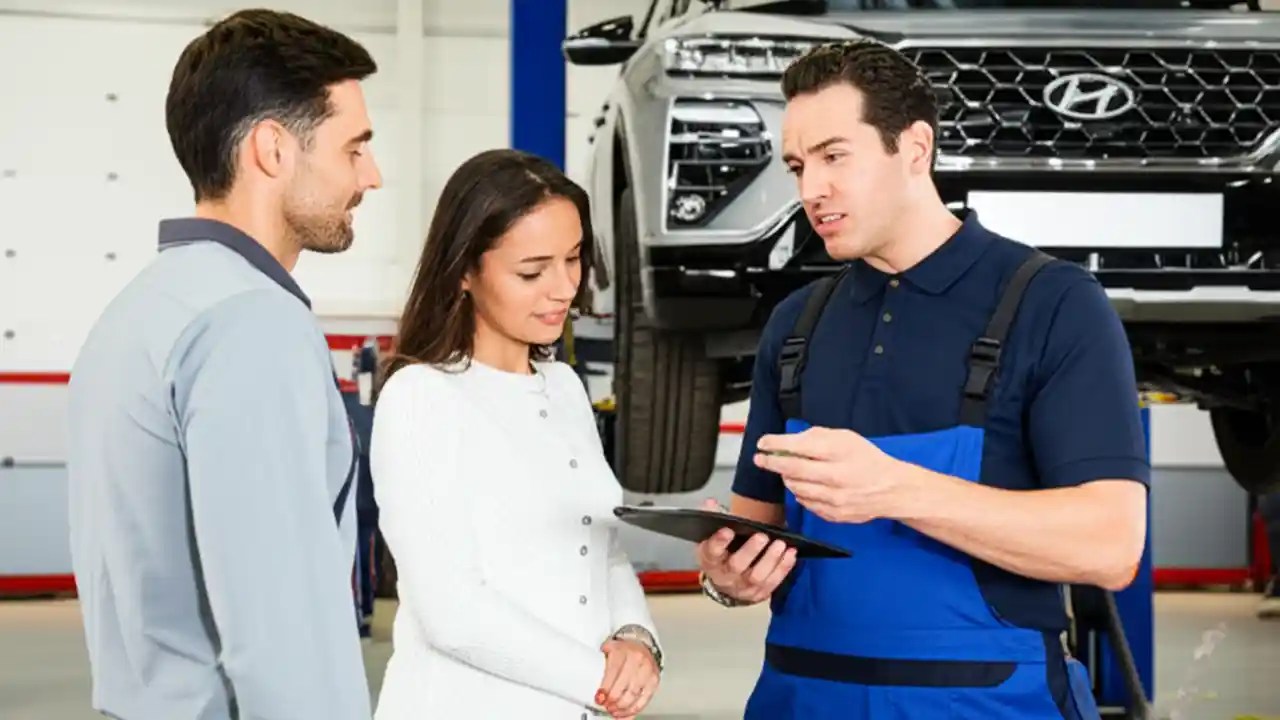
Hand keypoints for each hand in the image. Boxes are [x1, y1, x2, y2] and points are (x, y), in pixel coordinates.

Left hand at [596, 639, 658, 717]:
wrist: (642, 645)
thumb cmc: (623, 651)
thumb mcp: (609, 650)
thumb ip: (599, 662)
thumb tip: (588, 682)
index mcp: (622, 651)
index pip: (613, 672)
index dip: (605, 689)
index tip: (599, 698)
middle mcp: (637, 660)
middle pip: (623, 687)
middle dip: (613, 701)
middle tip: (606, 706)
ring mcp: (647, 670)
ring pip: (634, 695)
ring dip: (622, 708)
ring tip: (614, 711)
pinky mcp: (654, 680)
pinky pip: (645, 699)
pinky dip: (634, 710)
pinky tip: (626, 713)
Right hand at [694, 498, 796, 603]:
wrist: (725, 584)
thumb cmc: (720, 556)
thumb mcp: (711, 538)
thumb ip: (711, 518)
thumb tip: (711, 503)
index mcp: (711, 560)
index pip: (712, 551)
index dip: (719, 541)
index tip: (728, 530)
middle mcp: (725, 577)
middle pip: (737, 565)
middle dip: (750, 551)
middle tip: (762, 536)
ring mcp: (743, 587)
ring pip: (757, 576)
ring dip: (771, 559)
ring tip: (780, 544)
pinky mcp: (759, 593)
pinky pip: (773, 582)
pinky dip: (784, 567)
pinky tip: (791, 553)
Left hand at [754, 426, 904, 523]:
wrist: (891, 489)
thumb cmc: (867, 460)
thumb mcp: (846, 438)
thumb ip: (817, 437)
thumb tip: (788, 442)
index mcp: (840, 453)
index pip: (799, 447)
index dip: (776, 444)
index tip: (764, 443)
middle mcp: (837, 477)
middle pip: (792, 470)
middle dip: (771, 463)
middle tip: (760, 459)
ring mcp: (835, 499)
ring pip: (796, 488)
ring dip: (787, 478)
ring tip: (788, 471)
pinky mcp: (834, 515)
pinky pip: (806, 503)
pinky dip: (801, 493)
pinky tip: (806, 485)